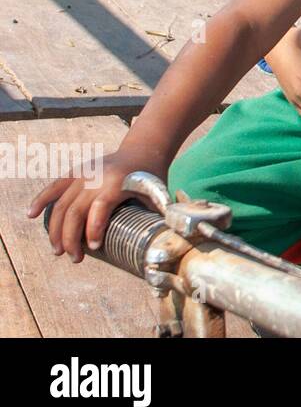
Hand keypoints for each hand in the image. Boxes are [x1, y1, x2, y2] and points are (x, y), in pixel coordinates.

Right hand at [26, 143, 168, 261]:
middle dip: (71, 238)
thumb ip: (157, 216)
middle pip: (75, 210)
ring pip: (61, 203)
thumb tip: (163, 243)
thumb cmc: (152, 176)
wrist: (144, 148)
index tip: (93, 249)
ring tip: (58, 250)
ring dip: (56, 229)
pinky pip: (55, 186)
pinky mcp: (76, 172)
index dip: (94, 229)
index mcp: (118, 182)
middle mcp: (97, 177)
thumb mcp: (157, 194)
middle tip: (74, 258)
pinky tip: (30, 214)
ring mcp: (84, 174)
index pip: (100, 208)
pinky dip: (42, 199)